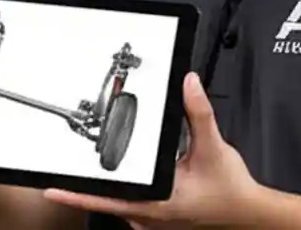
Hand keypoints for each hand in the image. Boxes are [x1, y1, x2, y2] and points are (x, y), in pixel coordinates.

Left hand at [43, 72, 261, 228]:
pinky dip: (123, 195)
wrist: (247, 212)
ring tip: (88, 175)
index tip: (53, 186)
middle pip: (106, 203)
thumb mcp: (213, 147)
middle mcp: (150, 218)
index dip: (77, 193)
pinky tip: (126, 183)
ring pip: (118, 207)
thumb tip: (188, 84)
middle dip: (86, 187)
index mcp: (156, 203)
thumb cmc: (230, 191)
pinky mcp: (158, 221)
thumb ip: (198, 113)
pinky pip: (131, 209)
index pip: (105, 200)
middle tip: (62, 175)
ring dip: (105, 191)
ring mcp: (153, 223)